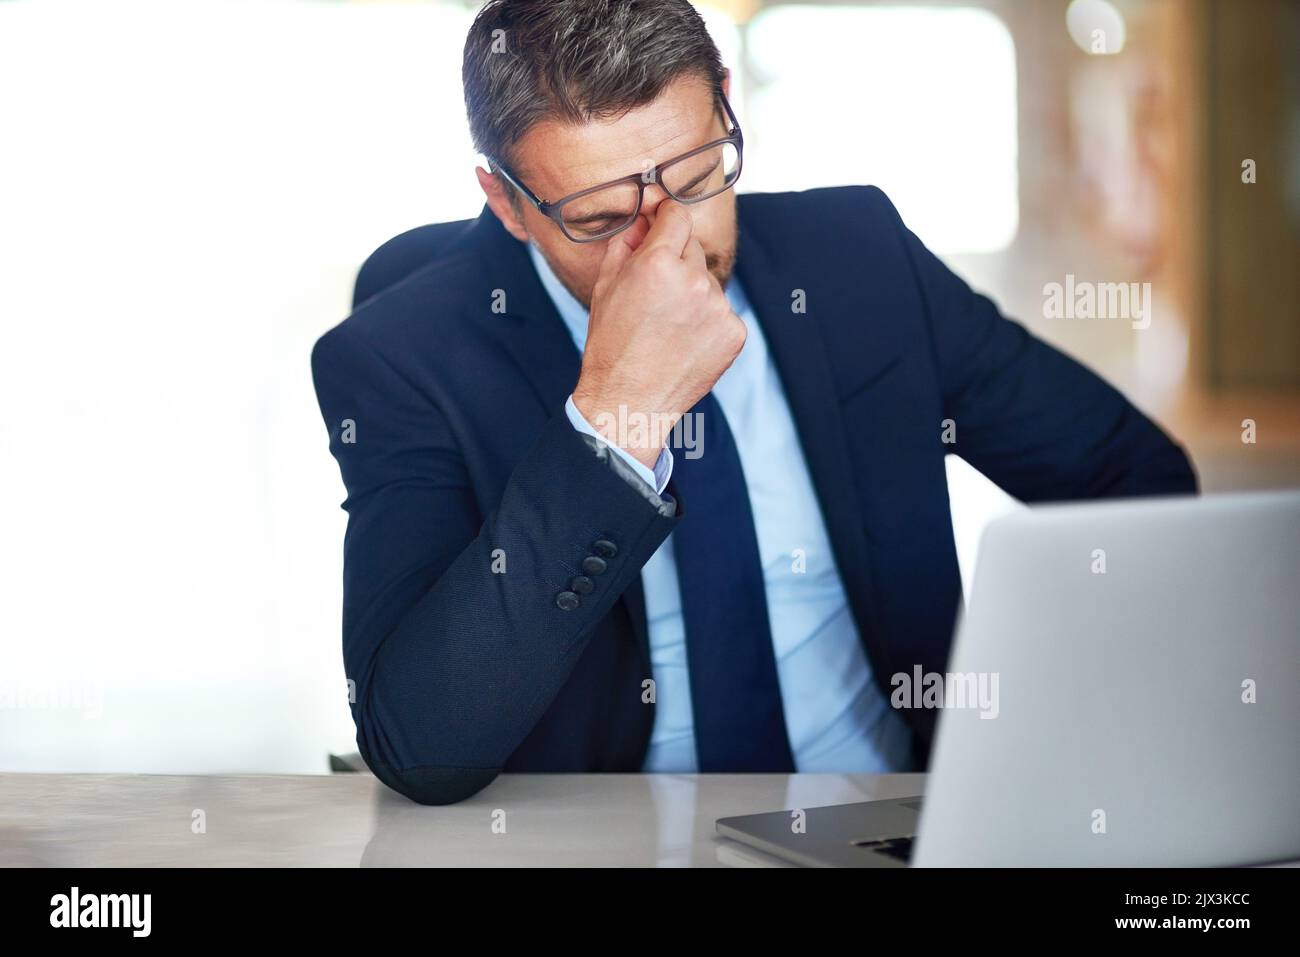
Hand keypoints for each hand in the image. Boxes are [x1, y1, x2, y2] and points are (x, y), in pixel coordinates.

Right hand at [572, 200, 745, 468]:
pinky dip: (708, 322)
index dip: (666, 219)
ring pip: (708, 283)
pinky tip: (685, 342)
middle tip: (654, 295)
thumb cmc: (610, 345)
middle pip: (692, 249)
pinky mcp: (734, 332)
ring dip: (693, 294)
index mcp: (657, 263)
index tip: (662, 225)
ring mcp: (718, 308)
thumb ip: (626, 244)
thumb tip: (643, 220)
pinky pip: (722, 312)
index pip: (676, 215)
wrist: (629, 401)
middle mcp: (694, 281)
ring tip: (668, 326)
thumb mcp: (605, 286)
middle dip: (675, 262)